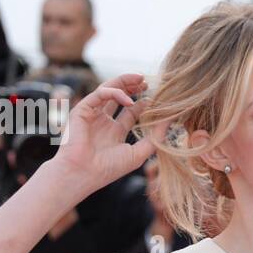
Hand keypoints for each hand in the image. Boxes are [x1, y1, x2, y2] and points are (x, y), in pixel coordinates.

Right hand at [46, 74, 152, 195]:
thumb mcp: (138, 153)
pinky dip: (115, 93)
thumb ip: (155, 138)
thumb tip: (170, 121)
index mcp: (114, 132)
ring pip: (108, 90)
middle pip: (118, 97)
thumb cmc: (108, 168)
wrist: (82, 173)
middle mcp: (103, 121)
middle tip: (146, 81)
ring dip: (124, 82)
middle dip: (132, 87)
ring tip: (140, 78)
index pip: (130, 112)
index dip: (143, 103)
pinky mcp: (82, 110)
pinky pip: (99, 93)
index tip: (156, 98)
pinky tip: (129, 100)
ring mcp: (92, 115)